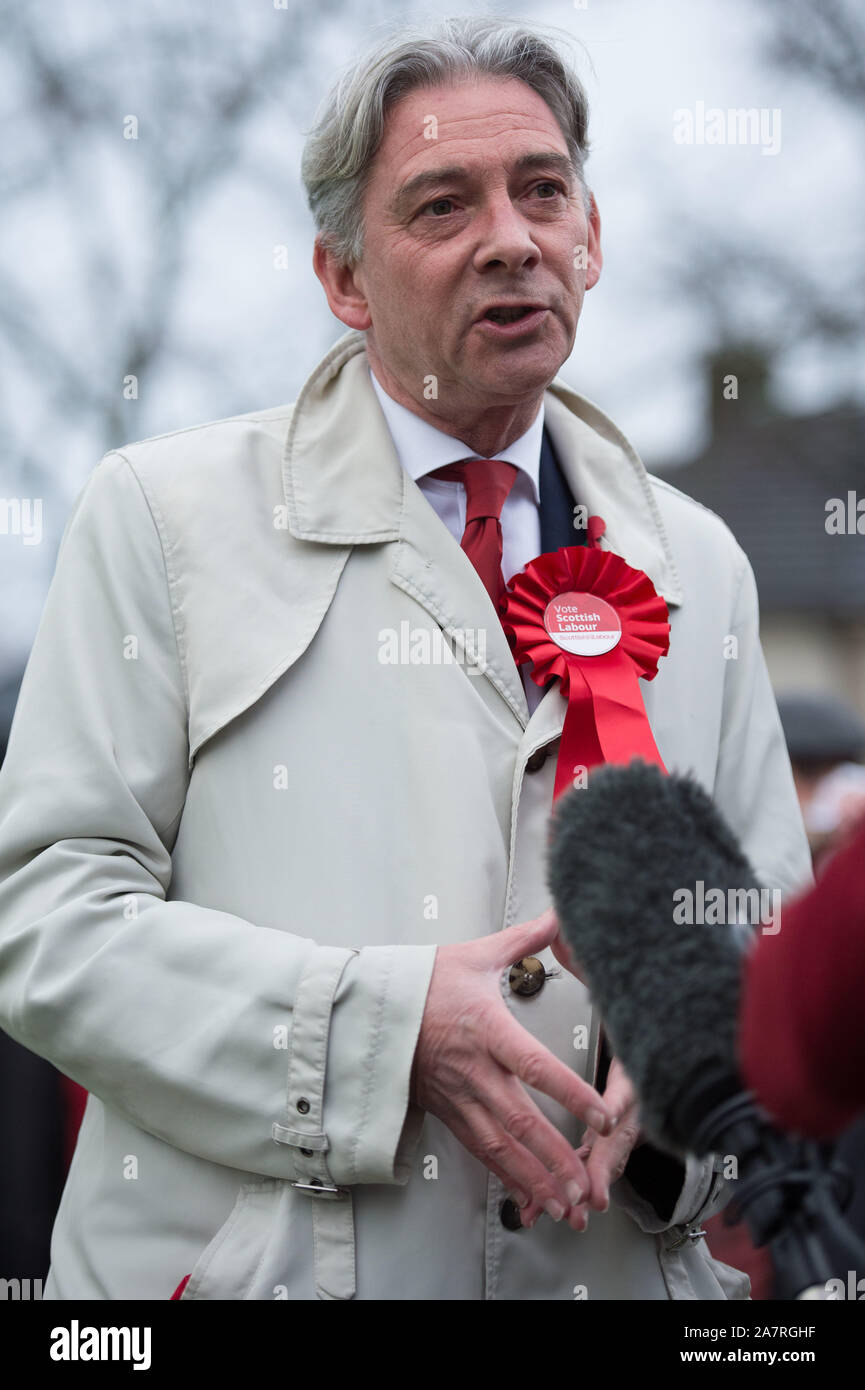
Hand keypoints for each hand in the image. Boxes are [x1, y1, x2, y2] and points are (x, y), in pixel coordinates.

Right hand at [410, 908, 618, 1230]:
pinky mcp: (449, 1112)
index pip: (533, 1065)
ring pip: (501, 1146)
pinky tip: (531, 1199)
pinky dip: (509, 1179)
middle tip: (587, 1185)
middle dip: (557, 1157)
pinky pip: (482, 1152)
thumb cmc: (422, 983)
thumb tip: (559, 915)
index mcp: (485, 1028)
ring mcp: (459, 1096)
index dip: (569, 1093)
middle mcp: (473, 1069)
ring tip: (567, 1205)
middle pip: (520, 1120)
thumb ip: (524, 940)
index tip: (601, 1114)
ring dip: (536, 1179)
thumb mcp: (474, 955)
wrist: (368, 1009)